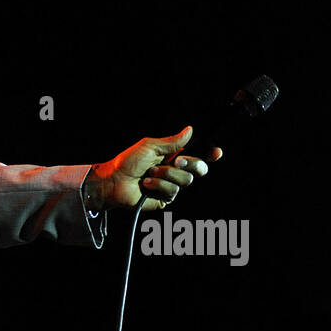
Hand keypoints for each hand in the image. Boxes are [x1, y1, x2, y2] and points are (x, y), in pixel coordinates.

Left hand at [85, 126, 221, 212]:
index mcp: (174, 157)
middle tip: (176, 160)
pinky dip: (158, 185)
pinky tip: (146, 184)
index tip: (216, 152)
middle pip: (199, 170)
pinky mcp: (164, 200)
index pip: (198, 156)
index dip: (210, 155)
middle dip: (190, 164)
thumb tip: (190, 130)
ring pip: (185, 181)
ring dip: (166, 174)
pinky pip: (172, 192)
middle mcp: (175, 172)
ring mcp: (170, 187)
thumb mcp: (150, 146)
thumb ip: (172, 142)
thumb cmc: (128, 162)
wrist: (114, 181)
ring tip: (149, 173)